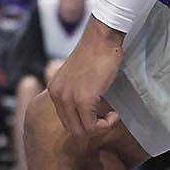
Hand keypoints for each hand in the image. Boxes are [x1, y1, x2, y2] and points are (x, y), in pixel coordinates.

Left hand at [47, 19, 124, 139]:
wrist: (101, 39)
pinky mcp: (83, 99)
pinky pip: (92, 126)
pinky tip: (114, 113)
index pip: (66, 120)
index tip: (99, 115)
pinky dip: (106, 124)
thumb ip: (76, 94)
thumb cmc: (95, 54)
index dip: (84, 123)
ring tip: (111, 115)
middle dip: (92, 128)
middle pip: (72, 128)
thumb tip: (86, 115)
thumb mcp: (77, 77)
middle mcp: (57, 95)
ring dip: (100, 127)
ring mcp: (68, 98)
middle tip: (107, 117)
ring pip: (81, 131)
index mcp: (54, 90)